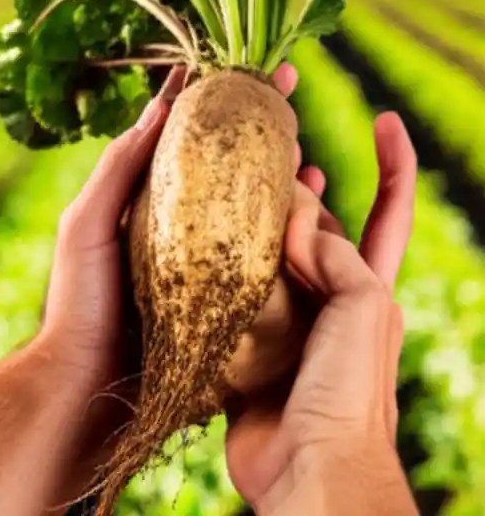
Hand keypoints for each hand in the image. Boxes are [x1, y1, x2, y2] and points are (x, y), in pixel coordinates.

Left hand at [38, 65, 300, 396]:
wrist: (90, 381)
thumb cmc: (79, 299)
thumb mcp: (87, 223)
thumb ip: (118, 169)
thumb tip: (157, 107)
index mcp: (143, 200)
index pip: (183, 134)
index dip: (213, 96)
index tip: (247, 65)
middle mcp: (178, 224)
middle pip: (226, 161)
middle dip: (259, 123)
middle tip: (293, 90)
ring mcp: (205, 258)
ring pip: (252, 202)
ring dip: (281, 170)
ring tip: (308, 145)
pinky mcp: (226, 293)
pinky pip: (265, 252)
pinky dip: (290, 225)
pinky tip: (314, 207)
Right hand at [225, 113, 418, 514]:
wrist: (308, 466)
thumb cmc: (347, 390)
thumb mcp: (362, 309)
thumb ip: (335, 256)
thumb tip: (292, 218)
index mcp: (371, 288)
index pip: (390, 212)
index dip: (394, 163)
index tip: (383, 118)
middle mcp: (332, 302)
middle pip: (318, 230)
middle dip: (301, 188)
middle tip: (271, 148)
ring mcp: (289, 328)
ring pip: (268, 262)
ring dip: (250, 228)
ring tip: (225, 190)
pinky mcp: (248, 353)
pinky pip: (229, 302)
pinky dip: (215, 276)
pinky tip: (191, 253)